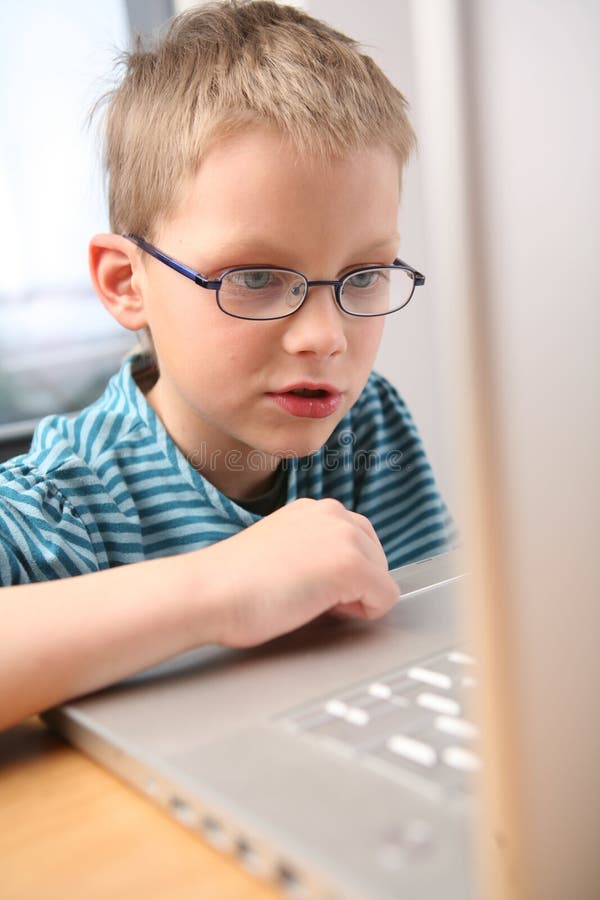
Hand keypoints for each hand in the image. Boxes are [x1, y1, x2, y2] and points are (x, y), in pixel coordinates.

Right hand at [200, 498, 399, 647]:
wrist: (208, 592)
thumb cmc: (232, 584)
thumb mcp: (281, 550)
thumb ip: (313, 551)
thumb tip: (339, 577)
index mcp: (314, 509)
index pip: (359, 541)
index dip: (340, 573)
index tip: (307, 582)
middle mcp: (333, 513)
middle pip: (377, 559)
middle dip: (353, 585)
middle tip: (307, 595)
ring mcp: (345, 537)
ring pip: (382, 579)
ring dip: (355, 598)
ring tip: (309, 599)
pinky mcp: (352, 565)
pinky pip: (385, 599)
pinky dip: (362, 614)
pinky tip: (320, 609)